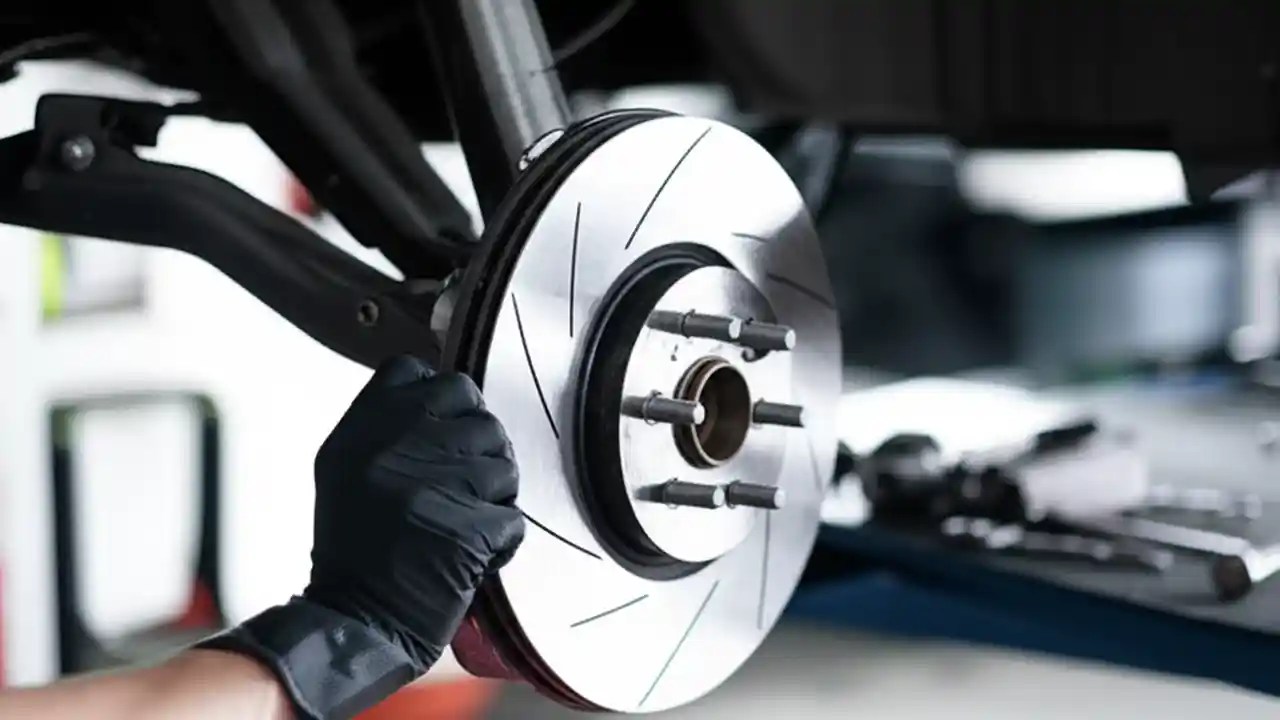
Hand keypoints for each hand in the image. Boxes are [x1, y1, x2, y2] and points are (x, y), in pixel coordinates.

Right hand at [307, 354, 523, 667]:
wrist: (353, 622)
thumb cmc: (356, 550)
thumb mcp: (347, 470)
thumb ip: (387, 429)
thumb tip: (446, 399)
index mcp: (360, 431)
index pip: (414, 372)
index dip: (442, 399)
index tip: (444, 429)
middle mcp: (394, 449)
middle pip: (473, 411)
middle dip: (480, 446)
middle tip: (467, 482)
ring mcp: (433, 486)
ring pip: (502, 463)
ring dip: (495, 496)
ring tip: (465, 523)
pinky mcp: (468, 528)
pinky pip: (513, 518)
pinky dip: (501, 541)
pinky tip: (473, 556)